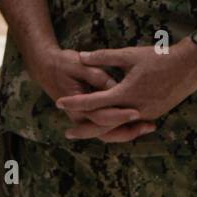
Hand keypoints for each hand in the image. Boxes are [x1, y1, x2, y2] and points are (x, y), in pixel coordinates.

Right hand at [28, 44, 152, 141]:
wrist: (45, 67)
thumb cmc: (62, 63)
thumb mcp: (79, 64)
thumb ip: (96, 75)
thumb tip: (114, 85)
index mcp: (76, 107)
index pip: (102, 116)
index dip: (120, 115)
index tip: (137, 112)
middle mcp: (80, 118)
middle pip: (108, 131)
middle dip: (129, 130)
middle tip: (150, 125)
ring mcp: (85, 118)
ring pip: (109, 133)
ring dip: (128, 132)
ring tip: (150, 125)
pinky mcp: (90, 115)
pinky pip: (108, 126)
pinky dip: (123, 126)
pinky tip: (141, 121)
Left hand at [56, 41, 196, 141]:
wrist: (190, 66)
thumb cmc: (159, 57)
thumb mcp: (130, 54)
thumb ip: (104, 57)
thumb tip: (82, 56)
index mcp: (127, 93)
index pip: (94, 102)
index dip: (75, 103)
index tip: (59, 103)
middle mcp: (135, 109)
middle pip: (104, 124)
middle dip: (85, 128)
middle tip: (68, 132)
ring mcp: (146, 115)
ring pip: (118, 128)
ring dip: (101, 130)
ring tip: (86, 130)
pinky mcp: (154, 115)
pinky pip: (131, 125)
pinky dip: (118, 126)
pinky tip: (110, 125)